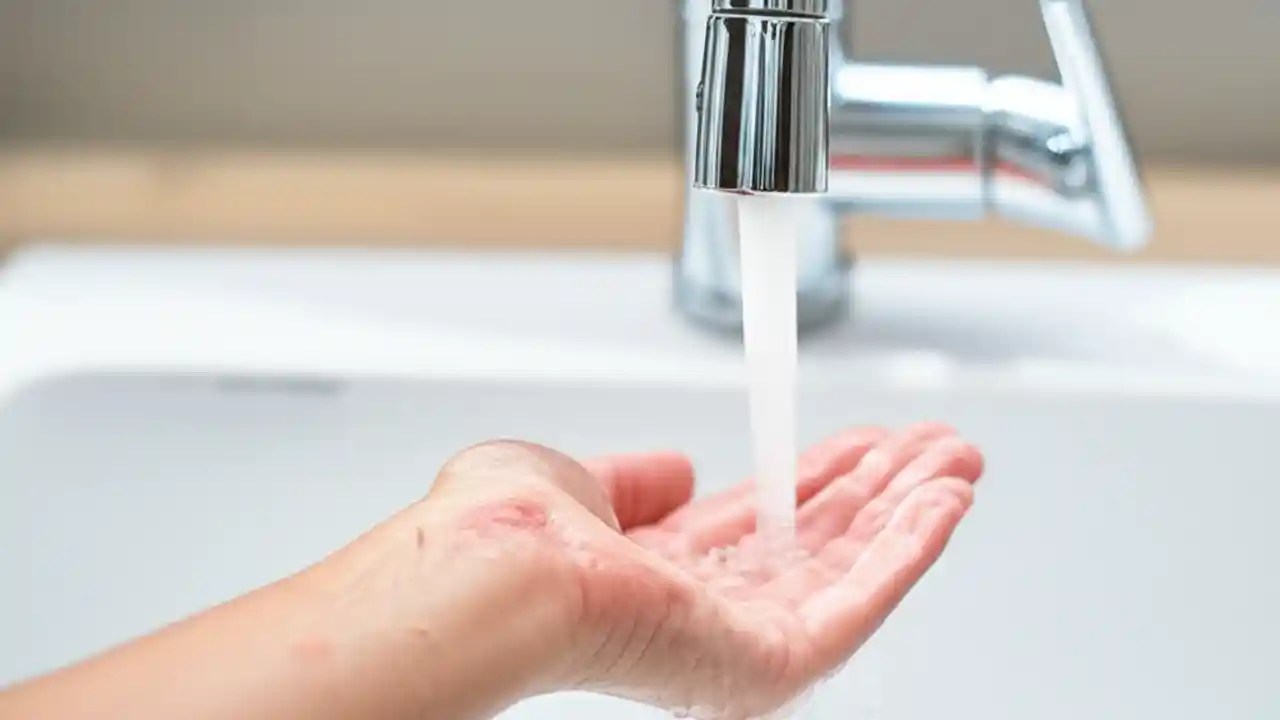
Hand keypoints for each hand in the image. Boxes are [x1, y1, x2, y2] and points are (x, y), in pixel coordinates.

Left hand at [423, 423, 982, 717]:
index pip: (763, 523)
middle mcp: (705, 609)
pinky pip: (861, 603)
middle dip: (883, 490)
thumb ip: (633, 480)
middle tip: (937, 446)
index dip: (820, 477)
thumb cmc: (505, 532)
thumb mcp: (575, 480)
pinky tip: (944, 506)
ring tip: (959, 466)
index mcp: (658, 572)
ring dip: (911, 514)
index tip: (866, 444)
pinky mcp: (774, 662)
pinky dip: (909, 551)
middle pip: (819, 544)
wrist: (502, 569)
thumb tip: (679, 470)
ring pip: (851, 571)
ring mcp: (741, 641)